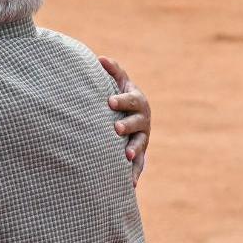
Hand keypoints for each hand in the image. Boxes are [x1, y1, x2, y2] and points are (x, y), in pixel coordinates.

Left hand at [99, 56, 150, 186]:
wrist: (131, 117)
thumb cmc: (119, 97)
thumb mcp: (119, 83)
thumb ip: (113, 71)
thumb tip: (99, 58)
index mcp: (137, 101)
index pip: (131, 99)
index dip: (122, 100)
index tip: (109, 101)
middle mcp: (143, 120)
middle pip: (138, 122)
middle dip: (127, 125)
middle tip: (115, 128)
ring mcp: (142, 138)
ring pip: (140, 144)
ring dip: (134, 149)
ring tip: (126, 155)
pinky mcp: (139, 154)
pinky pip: (139, 165)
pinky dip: (135, 173)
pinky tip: (130, 184)